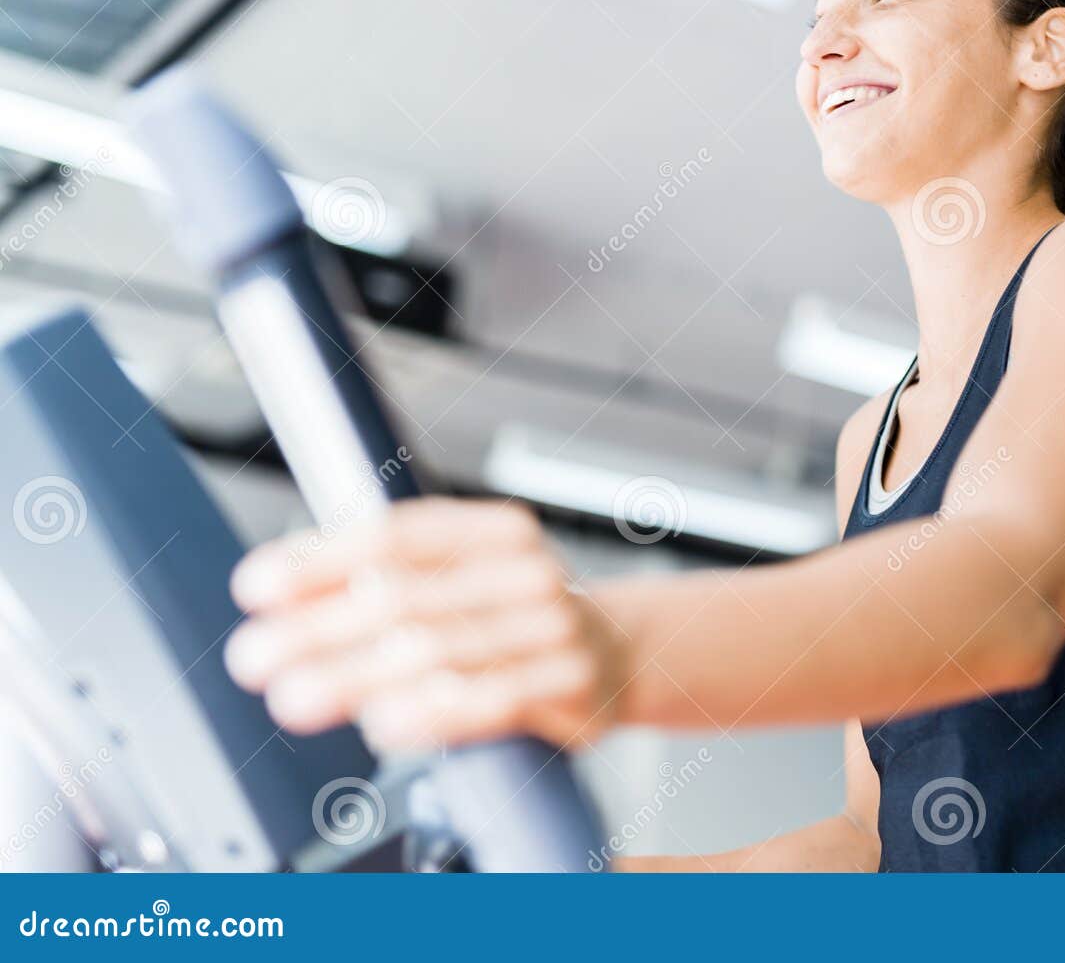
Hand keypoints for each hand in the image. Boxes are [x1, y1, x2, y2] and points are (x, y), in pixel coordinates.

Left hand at [223, 497, 627, 751]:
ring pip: (441, 652)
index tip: (259, 588)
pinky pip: (493, 700)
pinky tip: (385, 722)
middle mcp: (530, 571)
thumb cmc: (517, 619)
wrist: (617, 654)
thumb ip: (381, 576)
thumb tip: (278, 585)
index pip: (398, 536)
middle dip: (319, 630)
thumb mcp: (459, 578)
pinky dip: (433, 713)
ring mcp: (556, 628)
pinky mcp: (572, 685)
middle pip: (407, 597)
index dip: (321, 561)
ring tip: (298, 695)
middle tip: (257, 658)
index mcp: (497, 530)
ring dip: (357, 678)